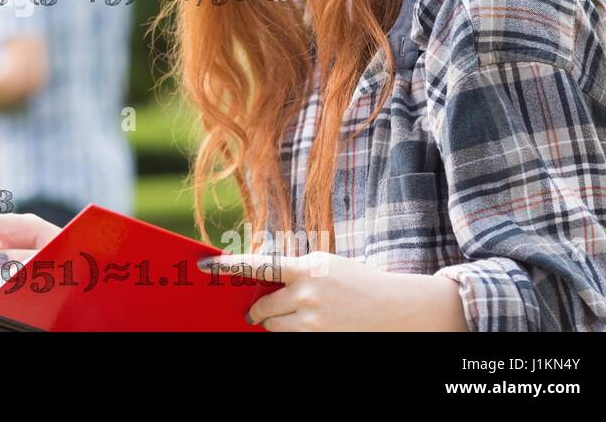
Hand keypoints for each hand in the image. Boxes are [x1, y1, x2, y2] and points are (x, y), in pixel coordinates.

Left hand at [198, 252, 468, 330]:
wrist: (400, 309)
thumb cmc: (358, 283)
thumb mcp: (325, 266)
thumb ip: (293, 271)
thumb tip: (259, 282)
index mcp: (308, 268)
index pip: (259, 266)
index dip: (228, 266)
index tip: (205, 266)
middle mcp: (309, 294)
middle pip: (262, 308)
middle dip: (259, 311)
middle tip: (258, 311)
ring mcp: (315, 321)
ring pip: (274, 328)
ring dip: (276, 325)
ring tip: (299, 317)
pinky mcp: (322, 340)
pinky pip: (291, 340)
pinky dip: (293, 335)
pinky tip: (309, 326)